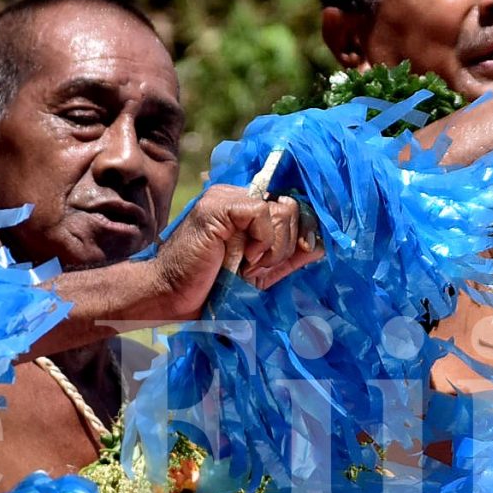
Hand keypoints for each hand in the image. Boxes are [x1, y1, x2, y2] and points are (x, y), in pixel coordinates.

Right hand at [149, 183, 323, 319]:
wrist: (173, 296)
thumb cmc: (211, 287)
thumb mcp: (259, 273)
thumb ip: (286, 258)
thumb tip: (319, 246)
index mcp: (247, 211)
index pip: (290, 207)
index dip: (304, 230)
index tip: (304, 252)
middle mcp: (238, 197)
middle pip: (291, 208)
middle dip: (286, 245)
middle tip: (257, 267)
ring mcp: (226, 197)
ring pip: (281, 210)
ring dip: (273, 247)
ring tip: (248, 264)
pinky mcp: (218, 205)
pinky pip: (261, 212)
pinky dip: (262, 239)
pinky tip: (245, 256)